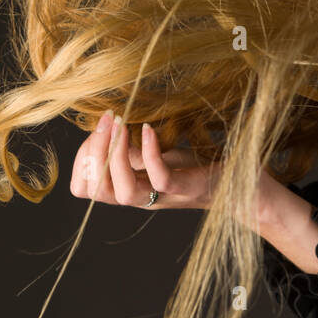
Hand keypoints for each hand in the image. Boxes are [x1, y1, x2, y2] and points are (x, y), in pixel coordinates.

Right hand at [69, 110, 219, 210]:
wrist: (235, 183)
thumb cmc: (192, 167)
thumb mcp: (154, 156)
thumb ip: (129, 152)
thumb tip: (104, 130)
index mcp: (128, 188)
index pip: (85, 188)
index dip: (82, 160)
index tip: (99, 131)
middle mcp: (141, 197)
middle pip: (98, 191)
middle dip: (93, 154)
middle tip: (107, 120)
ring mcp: (164, 195)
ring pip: (123, 193)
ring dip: (115, 155)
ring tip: (121, 124)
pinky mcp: (187, 188)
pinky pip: (160, 179)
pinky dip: (150, 153)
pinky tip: (148, 130)